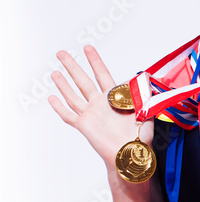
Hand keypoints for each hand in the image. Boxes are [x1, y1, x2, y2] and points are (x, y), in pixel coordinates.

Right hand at [48, 45, 152, 170]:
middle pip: (83, 80)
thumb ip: (144, 95)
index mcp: (114, 98)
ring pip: (73, 96)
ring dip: (63, 84)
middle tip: (61, 53)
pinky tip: (52, 98)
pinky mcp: (84, 126)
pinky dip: (60, 107)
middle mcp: (100, 104)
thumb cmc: (140, 136)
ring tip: (54, 73)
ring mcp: (91, 114)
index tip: (87, 48)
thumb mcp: (145, 112)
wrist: (131, 154)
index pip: (102, 74)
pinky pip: (69, 116)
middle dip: (72, 66)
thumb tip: (146, 79)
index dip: (95, 61)